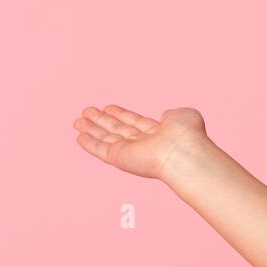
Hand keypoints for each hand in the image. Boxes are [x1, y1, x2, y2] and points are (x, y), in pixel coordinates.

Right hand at [72, 104, 208, 180]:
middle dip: (102, 120)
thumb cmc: (188, 135)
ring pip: (106, 138)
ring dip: (92, 129)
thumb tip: (166, 114)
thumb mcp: (184, 115)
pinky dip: (90, 143)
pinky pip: (101, 149)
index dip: (122, 115)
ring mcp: (130, 152)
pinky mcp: (119, 158)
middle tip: (87, 111)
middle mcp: (143, 144)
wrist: (183, 153)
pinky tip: (80, 136)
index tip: (109, 108)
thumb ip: (173, 113)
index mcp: (158, 133)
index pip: (135, 122)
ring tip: (78, 120)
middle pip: (117, 129)